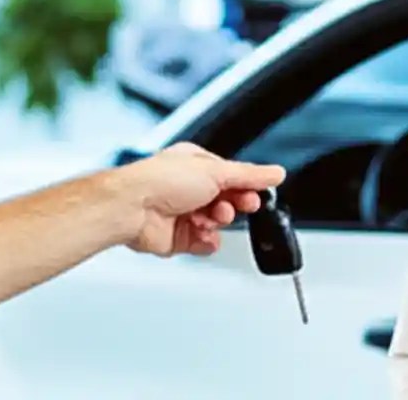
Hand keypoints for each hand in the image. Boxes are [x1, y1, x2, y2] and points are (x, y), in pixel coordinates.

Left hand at [114, 142, 284, 256]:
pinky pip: (203, 243)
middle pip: (226, 201)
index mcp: (196, 165)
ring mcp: (182, 213)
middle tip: (237, 206)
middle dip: (233, 205)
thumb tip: (275, 173)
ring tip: (210, 218)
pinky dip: (207, 241)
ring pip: (216, 224)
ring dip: (217, 223)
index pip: (231, 177)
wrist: (132, 208)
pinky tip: (202, 234)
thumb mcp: (215, 171)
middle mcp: (188, 188)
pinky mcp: (177, 238)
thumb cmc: (159, 181)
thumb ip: (249, 176)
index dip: (246, 186)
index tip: (256, 193)